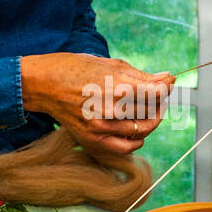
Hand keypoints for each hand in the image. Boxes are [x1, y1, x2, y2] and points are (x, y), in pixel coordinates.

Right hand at [21, 52, 174, 153]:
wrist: (44, 84)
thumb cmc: (75, 68)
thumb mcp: (110, 64)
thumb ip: (141, 75)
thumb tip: (167, 79)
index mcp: (117, 87)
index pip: (156, 93)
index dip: (166, 87)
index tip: (167, 83)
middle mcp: (111, 110)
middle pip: (152, 111)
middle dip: (160, 102)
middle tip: (157, 95)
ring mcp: (102, 127)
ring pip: (142, 129)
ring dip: (151, 119)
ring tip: (148, 109)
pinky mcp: (93, 138)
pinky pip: (125, 147)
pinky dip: (136, 141)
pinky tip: (136, 130)